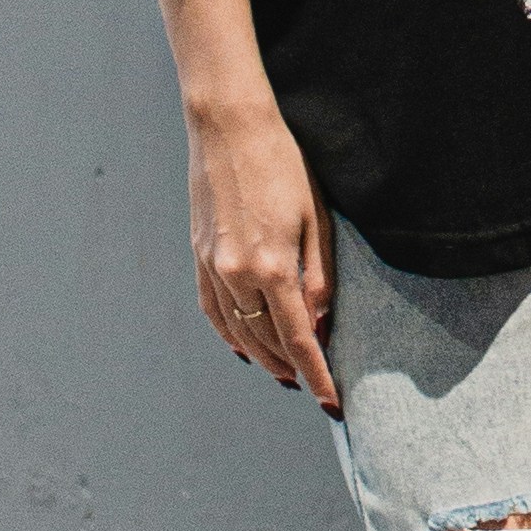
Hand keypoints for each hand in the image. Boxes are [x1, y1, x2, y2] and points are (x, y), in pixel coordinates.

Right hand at [184, 91, 339, 407]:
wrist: (230, 128)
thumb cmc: (284, 166)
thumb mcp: (317, 218)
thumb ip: (319, 276)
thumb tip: (321, 323)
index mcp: (274, 266)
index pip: (299, 338)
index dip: (317, 374)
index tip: (331, 402)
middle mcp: (238, 274)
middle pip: (266, 342)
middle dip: (292, 368)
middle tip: (314, 385)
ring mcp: (212, 267)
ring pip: (237, 332)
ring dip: (262, 357)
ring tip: (285, 372)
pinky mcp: (199, 256)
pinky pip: (213, 310)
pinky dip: (229, 334)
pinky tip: (243, 347)